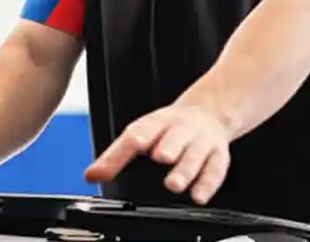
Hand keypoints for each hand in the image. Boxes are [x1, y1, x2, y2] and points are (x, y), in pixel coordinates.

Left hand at [83, 101, 234, 204]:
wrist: (208, 113)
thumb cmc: (168, 129)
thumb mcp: (141, 133)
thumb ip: (115, 157)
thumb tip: (91, 175)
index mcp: (157, 123)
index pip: (143, 130)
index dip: (139, 137)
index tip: (136, 144)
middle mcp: (180, 130)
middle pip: (174, 137)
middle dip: (168, 146)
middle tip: (160, 157)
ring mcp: (200, 142)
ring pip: (195, 154)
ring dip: (185, 169)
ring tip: (174, 183)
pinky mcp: (218, 156)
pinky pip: (215, 169)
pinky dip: (207, 184)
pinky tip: (198, 196)